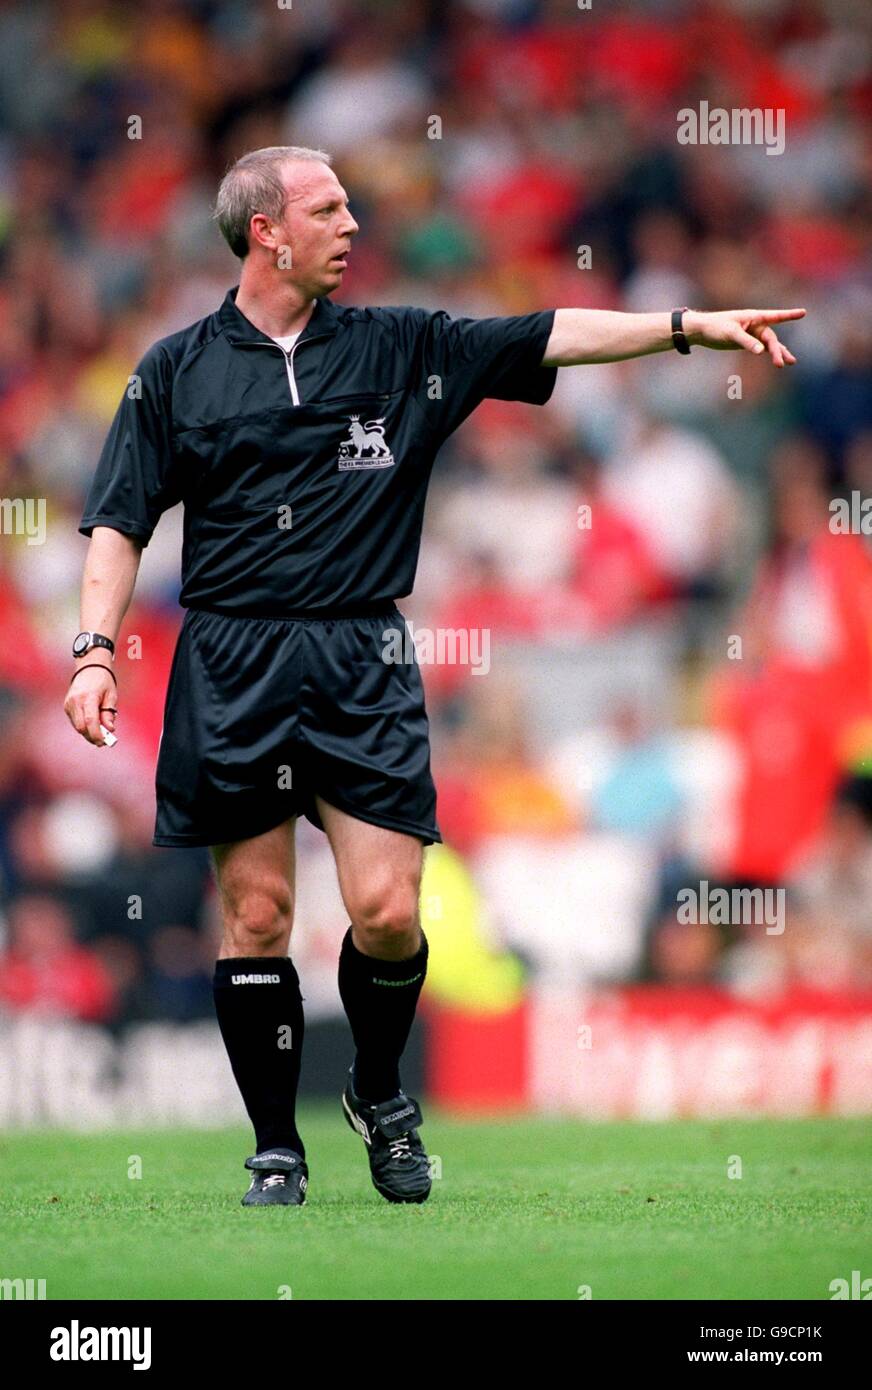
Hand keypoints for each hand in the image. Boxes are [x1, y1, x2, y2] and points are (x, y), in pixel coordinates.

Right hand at [64, 664, 117, 746]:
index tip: (103, 742)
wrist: (89, 667)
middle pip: (81, 727)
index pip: (90, 720)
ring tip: (100, 730)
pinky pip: (75, 721)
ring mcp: (69, 703)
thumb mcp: (111, 696)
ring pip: (77, 726)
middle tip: (103, 741)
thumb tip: (110, 729)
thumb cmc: (103, 681)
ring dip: (88, 732)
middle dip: (92, 736)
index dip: (96, 734)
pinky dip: (83, 726)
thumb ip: (109, 713)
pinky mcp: (66, 706)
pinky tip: (92, 723)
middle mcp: (75, 700)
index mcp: (88, 697)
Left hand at [684, 307, 805, 365]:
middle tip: (782, 364)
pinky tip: (780, 361)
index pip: (775, 316)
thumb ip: (746, 342)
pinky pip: (763, 348)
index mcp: (753, 317)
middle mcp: (756, 324)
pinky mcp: (748, 342)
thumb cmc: (715, 327)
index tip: (803, 313)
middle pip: (771, 338)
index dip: (789, 315)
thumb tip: (761, 351)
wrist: (702, 331)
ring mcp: (753, 334)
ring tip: (791, 362)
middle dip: (777, 351)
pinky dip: (771, 354)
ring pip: (770, 344)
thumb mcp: (731, 334)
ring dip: (779, 353)